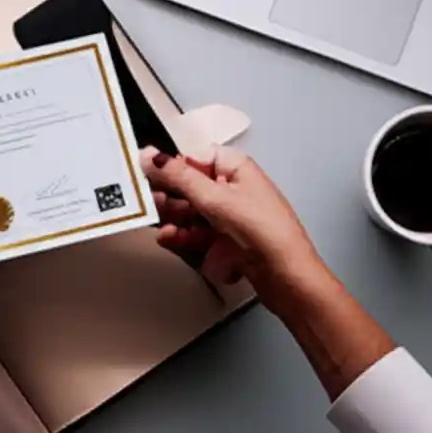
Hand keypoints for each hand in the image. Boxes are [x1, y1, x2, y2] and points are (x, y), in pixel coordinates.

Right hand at [143, 147, 396, 400]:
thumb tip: (150, 155)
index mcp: (234, 168)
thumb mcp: (214, 198)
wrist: (286, 277)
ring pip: (188, 212)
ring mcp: (228, 217)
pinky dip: (182, 236)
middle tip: (148, 202)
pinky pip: (195, 234)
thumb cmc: (264, 232)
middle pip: (188, 185)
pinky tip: (172, 239)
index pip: (193, 157)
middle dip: (168, 195)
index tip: (145, 171)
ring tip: (163, 226)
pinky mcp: (224, 241)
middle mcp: (231, 189)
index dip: (169, 164)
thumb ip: (178, 176)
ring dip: (173, 219)